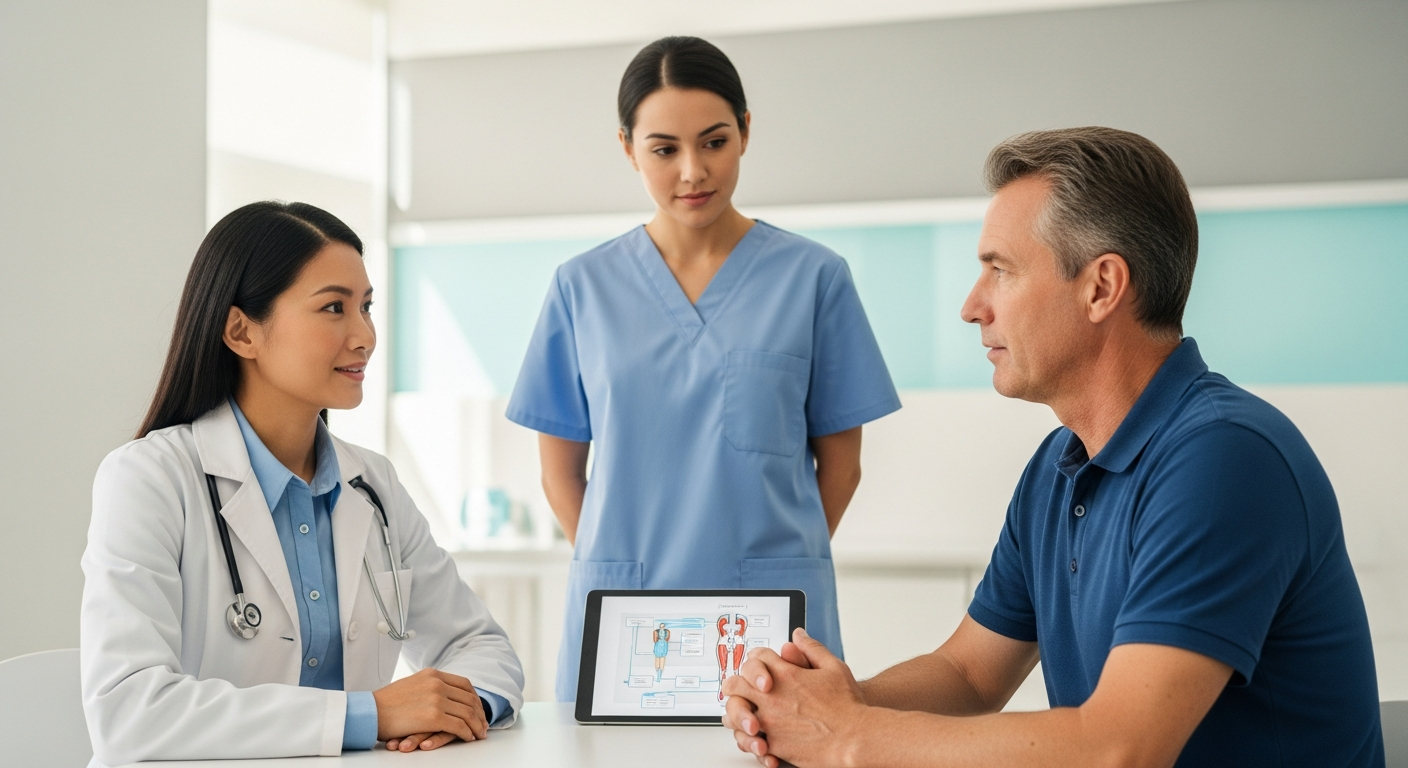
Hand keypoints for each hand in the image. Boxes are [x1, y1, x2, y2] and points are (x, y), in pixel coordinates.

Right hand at [373, 668, 487, 750]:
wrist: (369, 711)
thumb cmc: (386, 703)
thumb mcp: (412, 684)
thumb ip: (430, 686)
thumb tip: (444, 694)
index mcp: (433, 674)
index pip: (464, 684)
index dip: (474, 698)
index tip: (478, 709)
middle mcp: (437, 683)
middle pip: (469, 699)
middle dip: (479, 713)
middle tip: (483, 724)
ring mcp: (436, 699)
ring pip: (467, 713)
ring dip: (476, 725)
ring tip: (479, 734)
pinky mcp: (433, 716)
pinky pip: (459, 726)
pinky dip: (467, 733)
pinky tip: (468, 738)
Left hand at [722, 628, 866, 767]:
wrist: (854, 738)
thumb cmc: (847, 706)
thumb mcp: (834, 667)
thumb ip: (812, 649)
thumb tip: (798, 635)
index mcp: (785, 675)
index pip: (756, 657)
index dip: (757, 660)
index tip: (760, 665)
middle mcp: (772, 697)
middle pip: (734, 684)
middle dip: (736, 684)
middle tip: (740, 688)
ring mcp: (769, 721)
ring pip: (734, 714)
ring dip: (736, 712)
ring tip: (742, 714)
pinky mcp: (773, 744)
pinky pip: (747, 740)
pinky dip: (748, 738)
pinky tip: (755, 736)